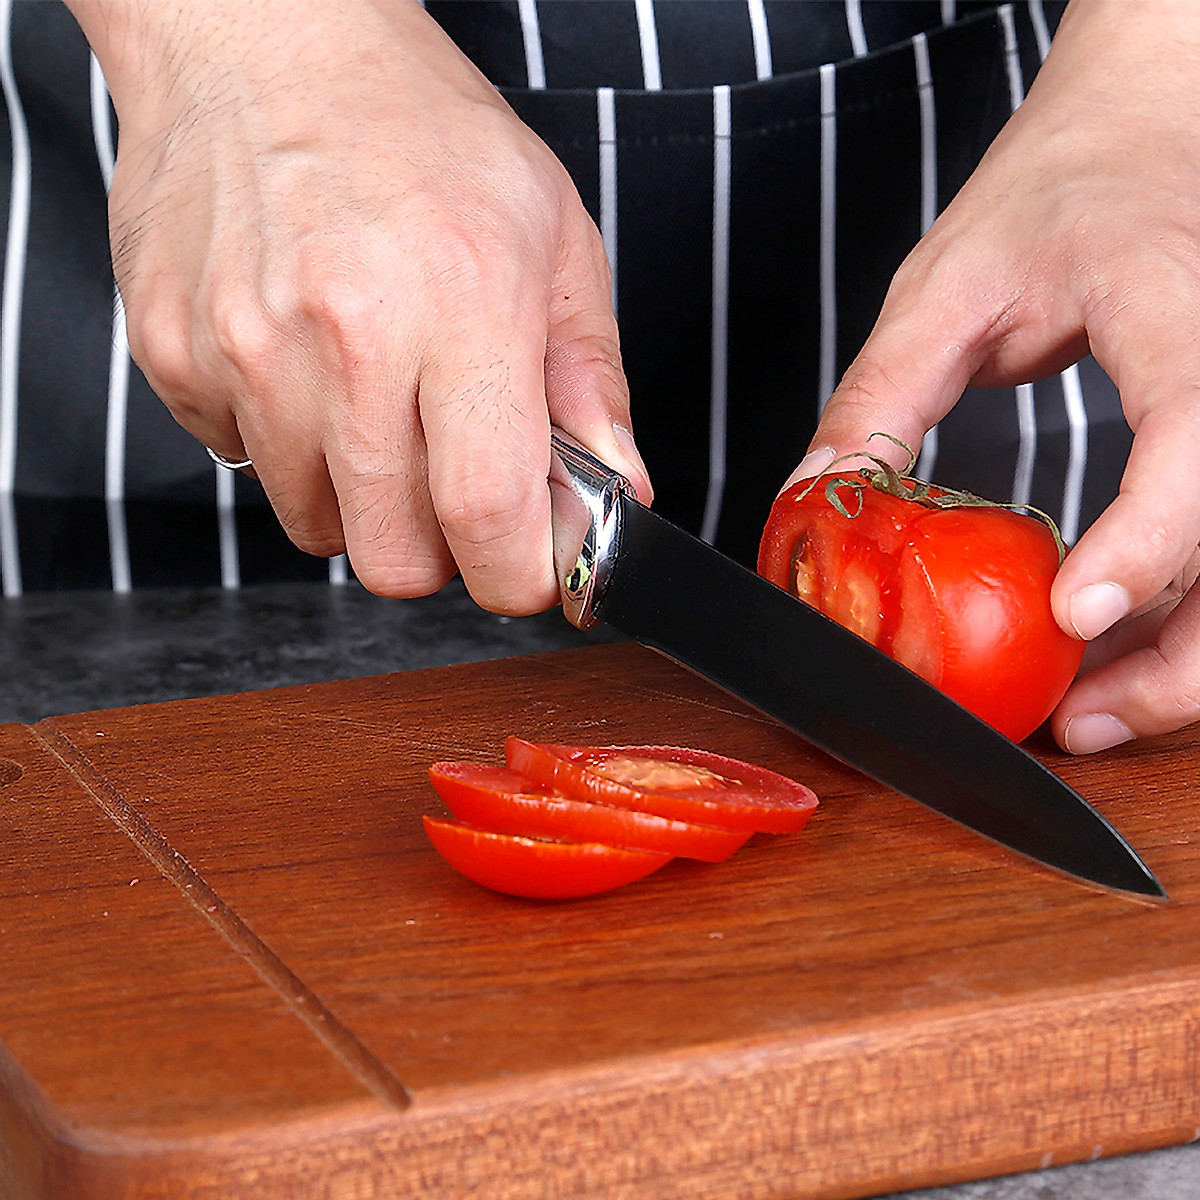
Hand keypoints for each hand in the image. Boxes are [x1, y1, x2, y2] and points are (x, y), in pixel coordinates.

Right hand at [67, 0, 649, 613]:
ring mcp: (247, 348)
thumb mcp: (552, 238)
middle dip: (439, 550)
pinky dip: (285, 443)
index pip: (487, 515)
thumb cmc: (419, 130)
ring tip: (374, 401)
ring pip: (317, 525)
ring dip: (360, 496)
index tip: (526, 570)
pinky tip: (304, 364)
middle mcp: (346, 336)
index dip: (516, 574)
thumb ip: (591, 383)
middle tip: (450, 483)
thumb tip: (618, 493)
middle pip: (394, 557)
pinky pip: (243, 465)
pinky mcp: (176, 353)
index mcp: (462, 304)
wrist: (266, 41)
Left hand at [790, 0, 1199, 751]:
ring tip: (1085, 711)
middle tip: (1075, 720)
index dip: (1153, 537)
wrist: (1146, 139)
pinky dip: (1180, 618)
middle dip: (1176, 656)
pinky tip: (1112, 648)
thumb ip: (883, 395)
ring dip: (1182, 658)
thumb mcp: (945, 284)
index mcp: (1176, 302)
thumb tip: (812, 496)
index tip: (1077, 612)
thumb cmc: (1058, 193)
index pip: (1196, 432)